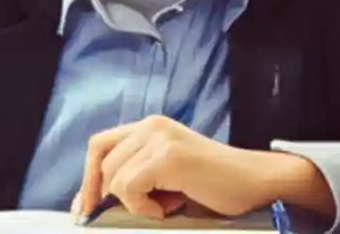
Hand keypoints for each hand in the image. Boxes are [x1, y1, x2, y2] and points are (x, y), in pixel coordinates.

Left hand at [72, 115, 334, 220]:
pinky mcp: (168, 157)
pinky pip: (130, 187)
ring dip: (135, 202)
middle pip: (103, 161)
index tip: (84, 207)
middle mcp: (151, 126)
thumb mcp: (167, 174)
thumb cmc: (215, 185)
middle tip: (132, 212)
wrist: (256, 183)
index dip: (88, 176)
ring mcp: (159, 139)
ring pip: (115, 178)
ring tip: (167, 205)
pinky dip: (144, 206)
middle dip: (104, 194)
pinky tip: (170, 206)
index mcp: (150, 127)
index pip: (100, 145)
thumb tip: (96, 200)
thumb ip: (137, 175)